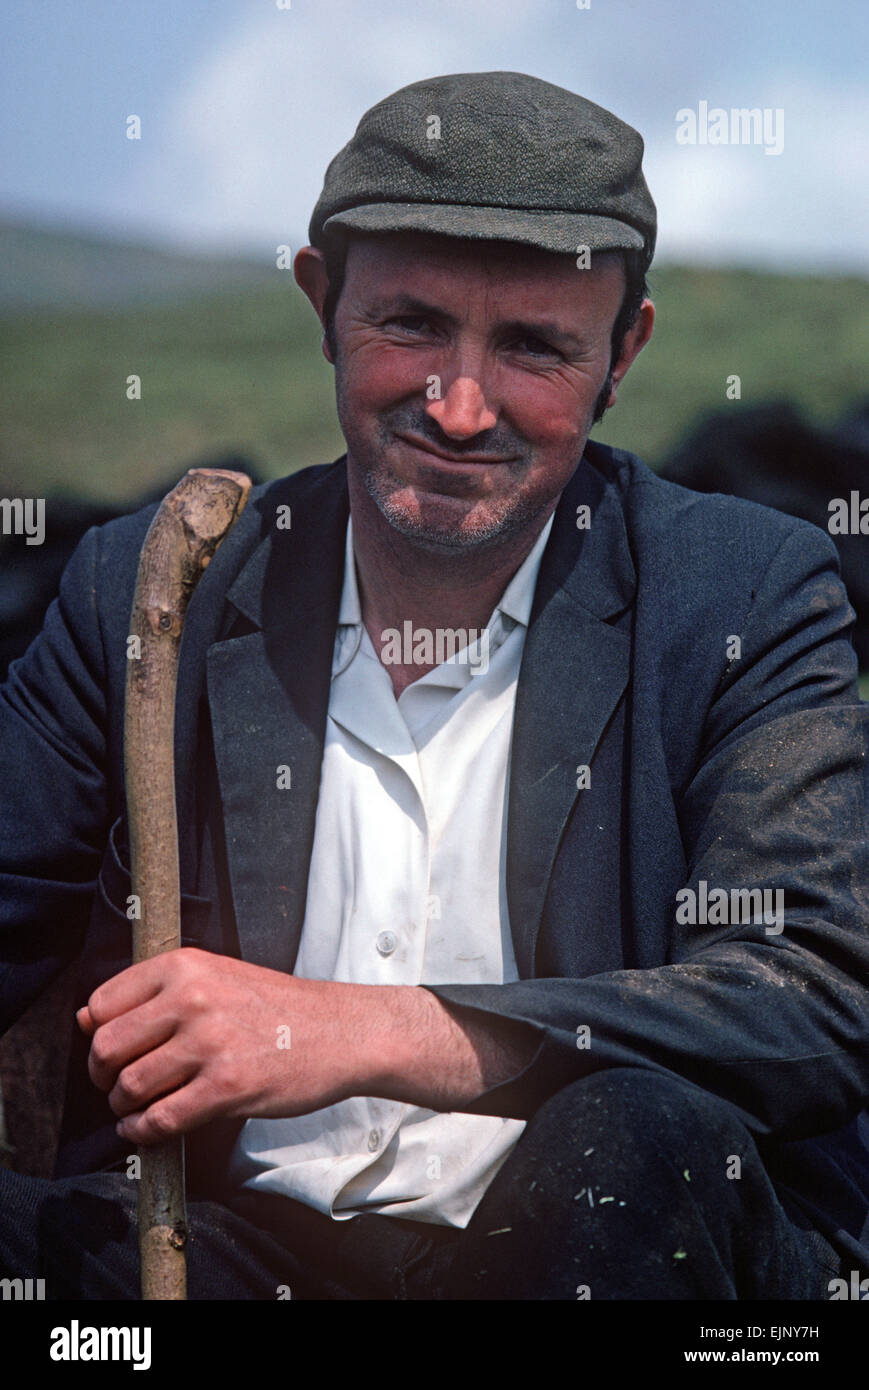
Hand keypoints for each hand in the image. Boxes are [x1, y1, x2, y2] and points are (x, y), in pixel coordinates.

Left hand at [77, 948, 362, 1144]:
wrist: (343, 1031)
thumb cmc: (280, 1008)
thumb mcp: (216, 977)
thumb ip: (154, 994)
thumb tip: (84, 1019)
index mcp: (185, 966)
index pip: (101, 1003)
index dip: (97, 1035)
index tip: (113, 1051)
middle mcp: (192, 998)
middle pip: (105, 1048)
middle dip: (103, 1077)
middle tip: (119, 1086)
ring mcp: (209, 1044)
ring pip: (129, 1086)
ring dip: (124, 1108)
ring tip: (139, 1109)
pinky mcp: (227, 1087)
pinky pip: (160, 1119)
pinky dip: (143, 1132)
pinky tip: (148, 1129)